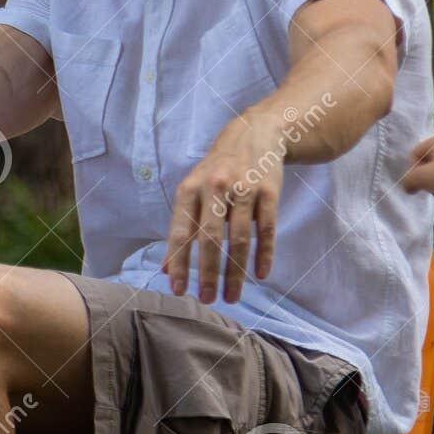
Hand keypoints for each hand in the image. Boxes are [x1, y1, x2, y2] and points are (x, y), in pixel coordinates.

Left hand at [164, 111, 284, 303]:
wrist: (255, 134)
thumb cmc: (218, 170)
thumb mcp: (194, 191)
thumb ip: (182, 228)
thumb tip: (164, 268)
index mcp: (190, 189)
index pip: (181, 233)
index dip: (179, 263)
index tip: (179, 291)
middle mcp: (215, 187)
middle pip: (211, 239)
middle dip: (208, 274)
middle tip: (208, 300)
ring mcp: (244, 189)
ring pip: (239, 239)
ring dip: (236, 273)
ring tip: (232, 296)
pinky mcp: (269, 192)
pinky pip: (266, 229)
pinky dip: (264, 255)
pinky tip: (261, 274)